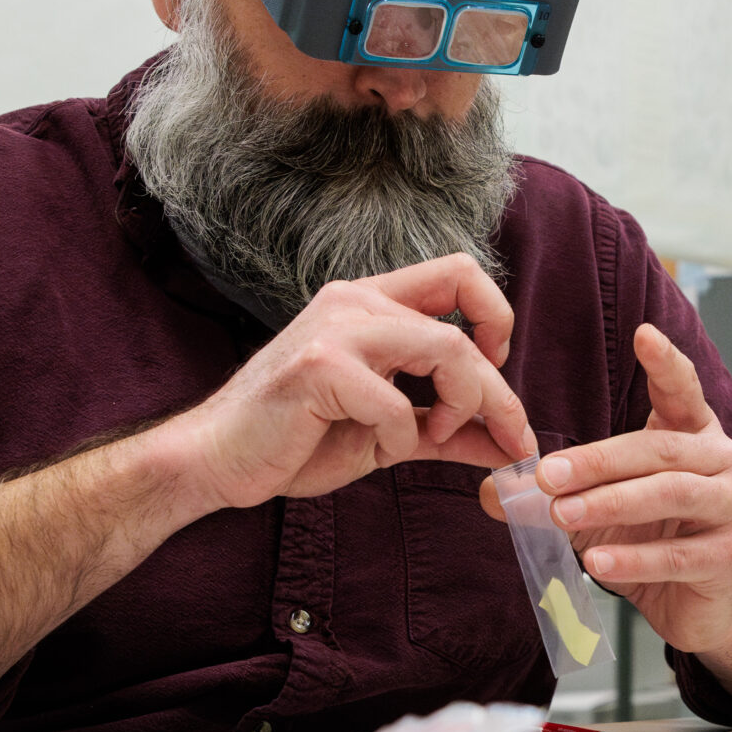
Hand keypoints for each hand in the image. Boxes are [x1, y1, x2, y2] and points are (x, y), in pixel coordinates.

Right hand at [175, 255, 535, 512]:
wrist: (219, 460)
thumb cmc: (298, 441)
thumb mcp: (390, 434)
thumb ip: (450, 431)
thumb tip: (513, 446)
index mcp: (370, 303)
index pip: (459, 272)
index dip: (496, 317)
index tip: (495, 371)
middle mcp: (355, 301)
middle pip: (464, 326)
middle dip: (498, 392)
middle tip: (510, 439)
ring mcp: (336, 328)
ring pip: (447, 349)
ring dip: (463, 404)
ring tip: (438, 435)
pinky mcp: (319, 366)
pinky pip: (397, 402)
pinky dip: (404, 436)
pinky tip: (380, 448)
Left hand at [483, 324, 731, 654]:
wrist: (698, 602)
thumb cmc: (651, 537)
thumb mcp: (596, 508)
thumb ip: (552, 493)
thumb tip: (492, 489)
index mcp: (694, 434)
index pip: (682, 389)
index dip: (665, 362)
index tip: (643, 334)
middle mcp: (723, 461)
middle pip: (660, 449)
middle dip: (599, 461)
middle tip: (547, 476)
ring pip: (671, 495)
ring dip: (612, 504)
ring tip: (563, 515)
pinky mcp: (730, 556)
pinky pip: (677, 555)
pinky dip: (634, 559)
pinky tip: (597, 563)